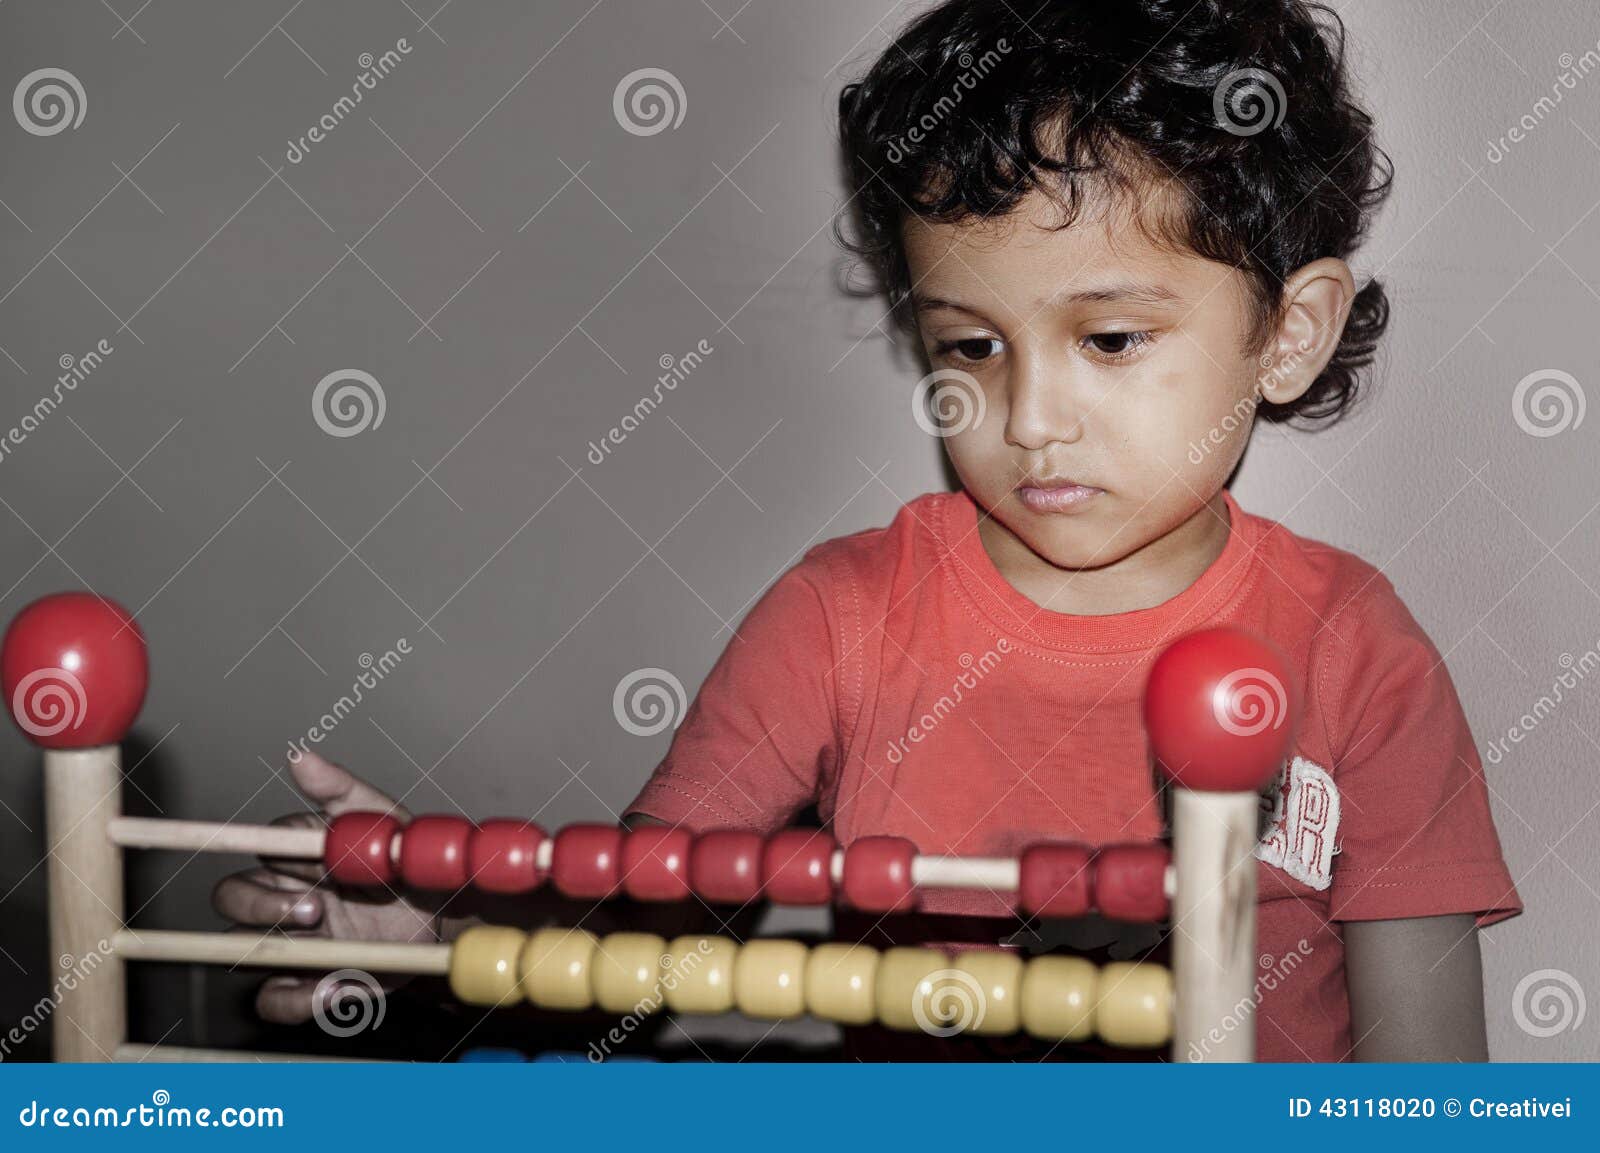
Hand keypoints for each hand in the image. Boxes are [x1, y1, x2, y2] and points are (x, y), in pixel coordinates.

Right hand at [210, 749, 438, 1024]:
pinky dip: (295, 1001)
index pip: (258, 853)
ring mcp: (289, 941)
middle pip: (233, 899)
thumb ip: (340, 789)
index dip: (276, 863)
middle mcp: (281, 896)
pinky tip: (334, 992)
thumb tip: (298, 754)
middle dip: (261, 905)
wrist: (443, 917)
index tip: (314, 871)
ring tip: (326, 962)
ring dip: (273, 958)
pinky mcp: (305, 982)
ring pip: (240, 951)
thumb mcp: (382, 820)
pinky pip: (273, 998)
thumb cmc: (403, 860)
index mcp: (295, 857)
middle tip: (315, 912)